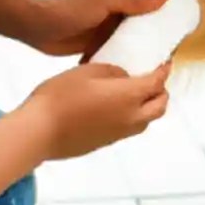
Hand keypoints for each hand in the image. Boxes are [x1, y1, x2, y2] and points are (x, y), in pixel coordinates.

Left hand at [23, 0, 169, 58]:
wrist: (37, 26)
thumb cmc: (72, 9)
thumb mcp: (106, 1)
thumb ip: (133, 3)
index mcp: (116, 4)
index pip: (143, 13)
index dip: (158, 22)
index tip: (176, 35)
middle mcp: (109, 20)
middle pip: (134, 32)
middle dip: (148, 42)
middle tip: (166, 59)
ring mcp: (98, 36)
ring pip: (122, 46)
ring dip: (133, 55)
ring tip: (151, 71)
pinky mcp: (89, 51)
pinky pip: (108, 58)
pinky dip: (116, 64)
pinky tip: (129, 77)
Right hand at [23, 62, 171, 160]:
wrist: (39, 132)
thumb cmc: (62, 96)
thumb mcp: (88, 71)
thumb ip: (113, 72)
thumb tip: (124, 78)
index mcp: (130, 97)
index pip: (157, 82)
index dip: (164, 70)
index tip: (165, 61)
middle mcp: (131, 118)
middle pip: (160, 106)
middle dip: (161, 91)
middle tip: (152, 78)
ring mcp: (119, 134)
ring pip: (146, 121)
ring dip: (148, 107)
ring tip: (136, 94)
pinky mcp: (106, 144)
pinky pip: (129, 129)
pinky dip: (132, 117)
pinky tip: (115, 108)